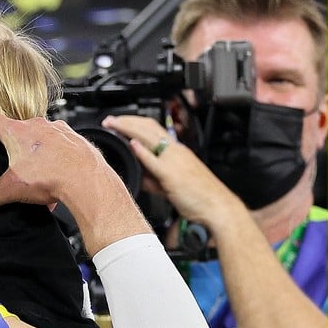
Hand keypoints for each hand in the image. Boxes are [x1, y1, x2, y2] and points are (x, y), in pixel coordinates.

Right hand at [0, 112, 114, 214]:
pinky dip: (51, 155)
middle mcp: (37, 125)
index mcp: (17, 131)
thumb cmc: (52, 178)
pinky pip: (56, 143)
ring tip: (34, 173)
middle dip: (9, 148)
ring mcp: (57, 129)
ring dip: (31, 151)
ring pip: (36, 136)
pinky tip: (52, 173)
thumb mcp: (10, 190)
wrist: (87, 180)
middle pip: (14, 129)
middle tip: (10, 167)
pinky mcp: (73, 137)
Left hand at [100, 114, 246, 233]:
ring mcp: (174, 161)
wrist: (217, 206)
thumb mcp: (170, 184)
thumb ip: (154, 178)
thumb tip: (140, 176)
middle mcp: (176, 151)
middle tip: (110, 120)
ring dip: (129, 129)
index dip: (134, 123)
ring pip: (150, 138)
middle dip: (127, 122)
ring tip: (114, 125)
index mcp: (177, 151)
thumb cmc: (198, 196)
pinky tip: (132, 144)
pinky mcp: (172, 175)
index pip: (153, 129)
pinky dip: (143, 151)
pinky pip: (155, 160)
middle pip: (149, 128)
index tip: (119, 123)